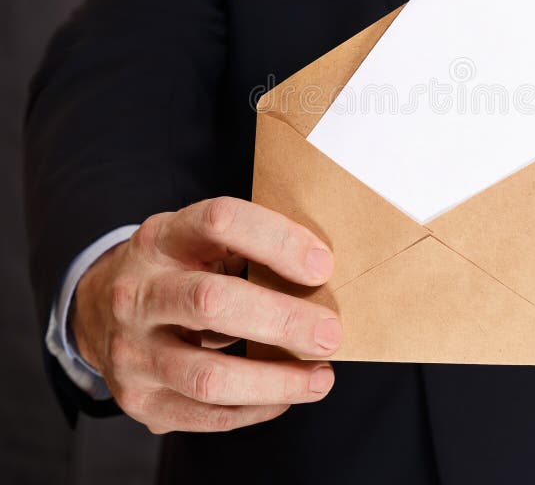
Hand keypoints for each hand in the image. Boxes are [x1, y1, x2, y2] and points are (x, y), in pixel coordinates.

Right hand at [72, 197, 340, 433]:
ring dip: (275, 381)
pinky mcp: (138, 398)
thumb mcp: (199, 241)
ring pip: (208, 376)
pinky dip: (255, 409)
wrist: (99, 310)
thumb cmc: (176, 269)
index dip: (277, 240)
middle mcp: (138, 292)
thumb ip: (248, 247)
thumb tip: (321, 272)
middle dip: (283, 320)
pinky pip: (205, 415)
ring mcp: (131, 350)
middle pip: (212, 302)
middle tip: (331, 332)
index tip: (322, 266)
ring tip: (321, 377)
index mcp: (163, 238)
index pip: (221, 221)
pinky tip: (285, 395)